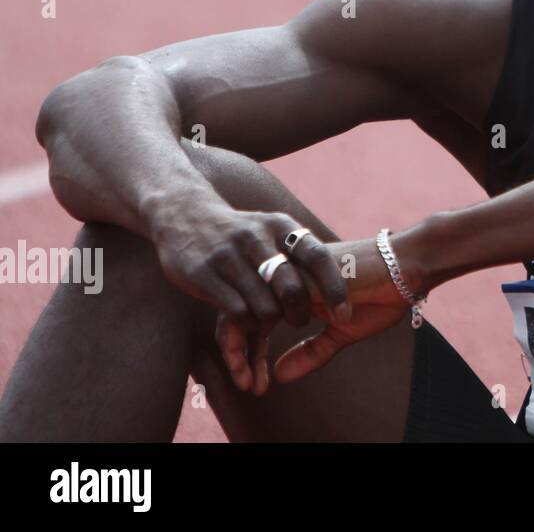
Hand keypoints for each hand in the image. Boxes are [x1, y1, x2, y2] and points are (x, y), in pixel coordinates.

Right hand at [153, 199, 351, 336]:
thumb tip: (345, 276)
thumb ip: (301, 250)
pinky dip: (247, 323)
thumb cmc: (240, 231)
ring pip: (263, 306)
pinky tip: (246, 321)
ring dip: (271, 322)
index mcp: (280, 225)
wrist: (183, 213)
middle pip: (291, 287)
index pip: (317, 257)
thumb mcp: (273, 228)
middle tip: (301, 321)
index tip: (346, 315)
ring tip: (270, 322)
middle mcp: (255, 238)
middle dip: (300, 312)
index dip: (335, 289)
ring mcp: (227, 256)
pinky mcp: (202, 274)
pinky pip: (236, 312)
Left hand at [216, 235, 412, 392]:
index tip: (254, 381)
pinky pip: (254, 313)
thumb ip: (311, 350)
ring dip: (238, 354)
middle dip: (235, 354)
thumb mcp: (341, 332)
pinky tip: (265, 370)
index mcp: (291, 286)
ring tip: (250, 381)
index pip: (250, 314)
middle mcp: (281, 278)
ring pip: (236, 311)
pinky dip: (250, 346)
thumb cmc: (380, 294)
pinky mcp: (292, 282)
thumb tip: (279, 376)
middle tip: (246, 384)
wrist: (404, 269)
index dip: (246, 349)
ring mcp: (284, 276)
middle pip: (234, 311)